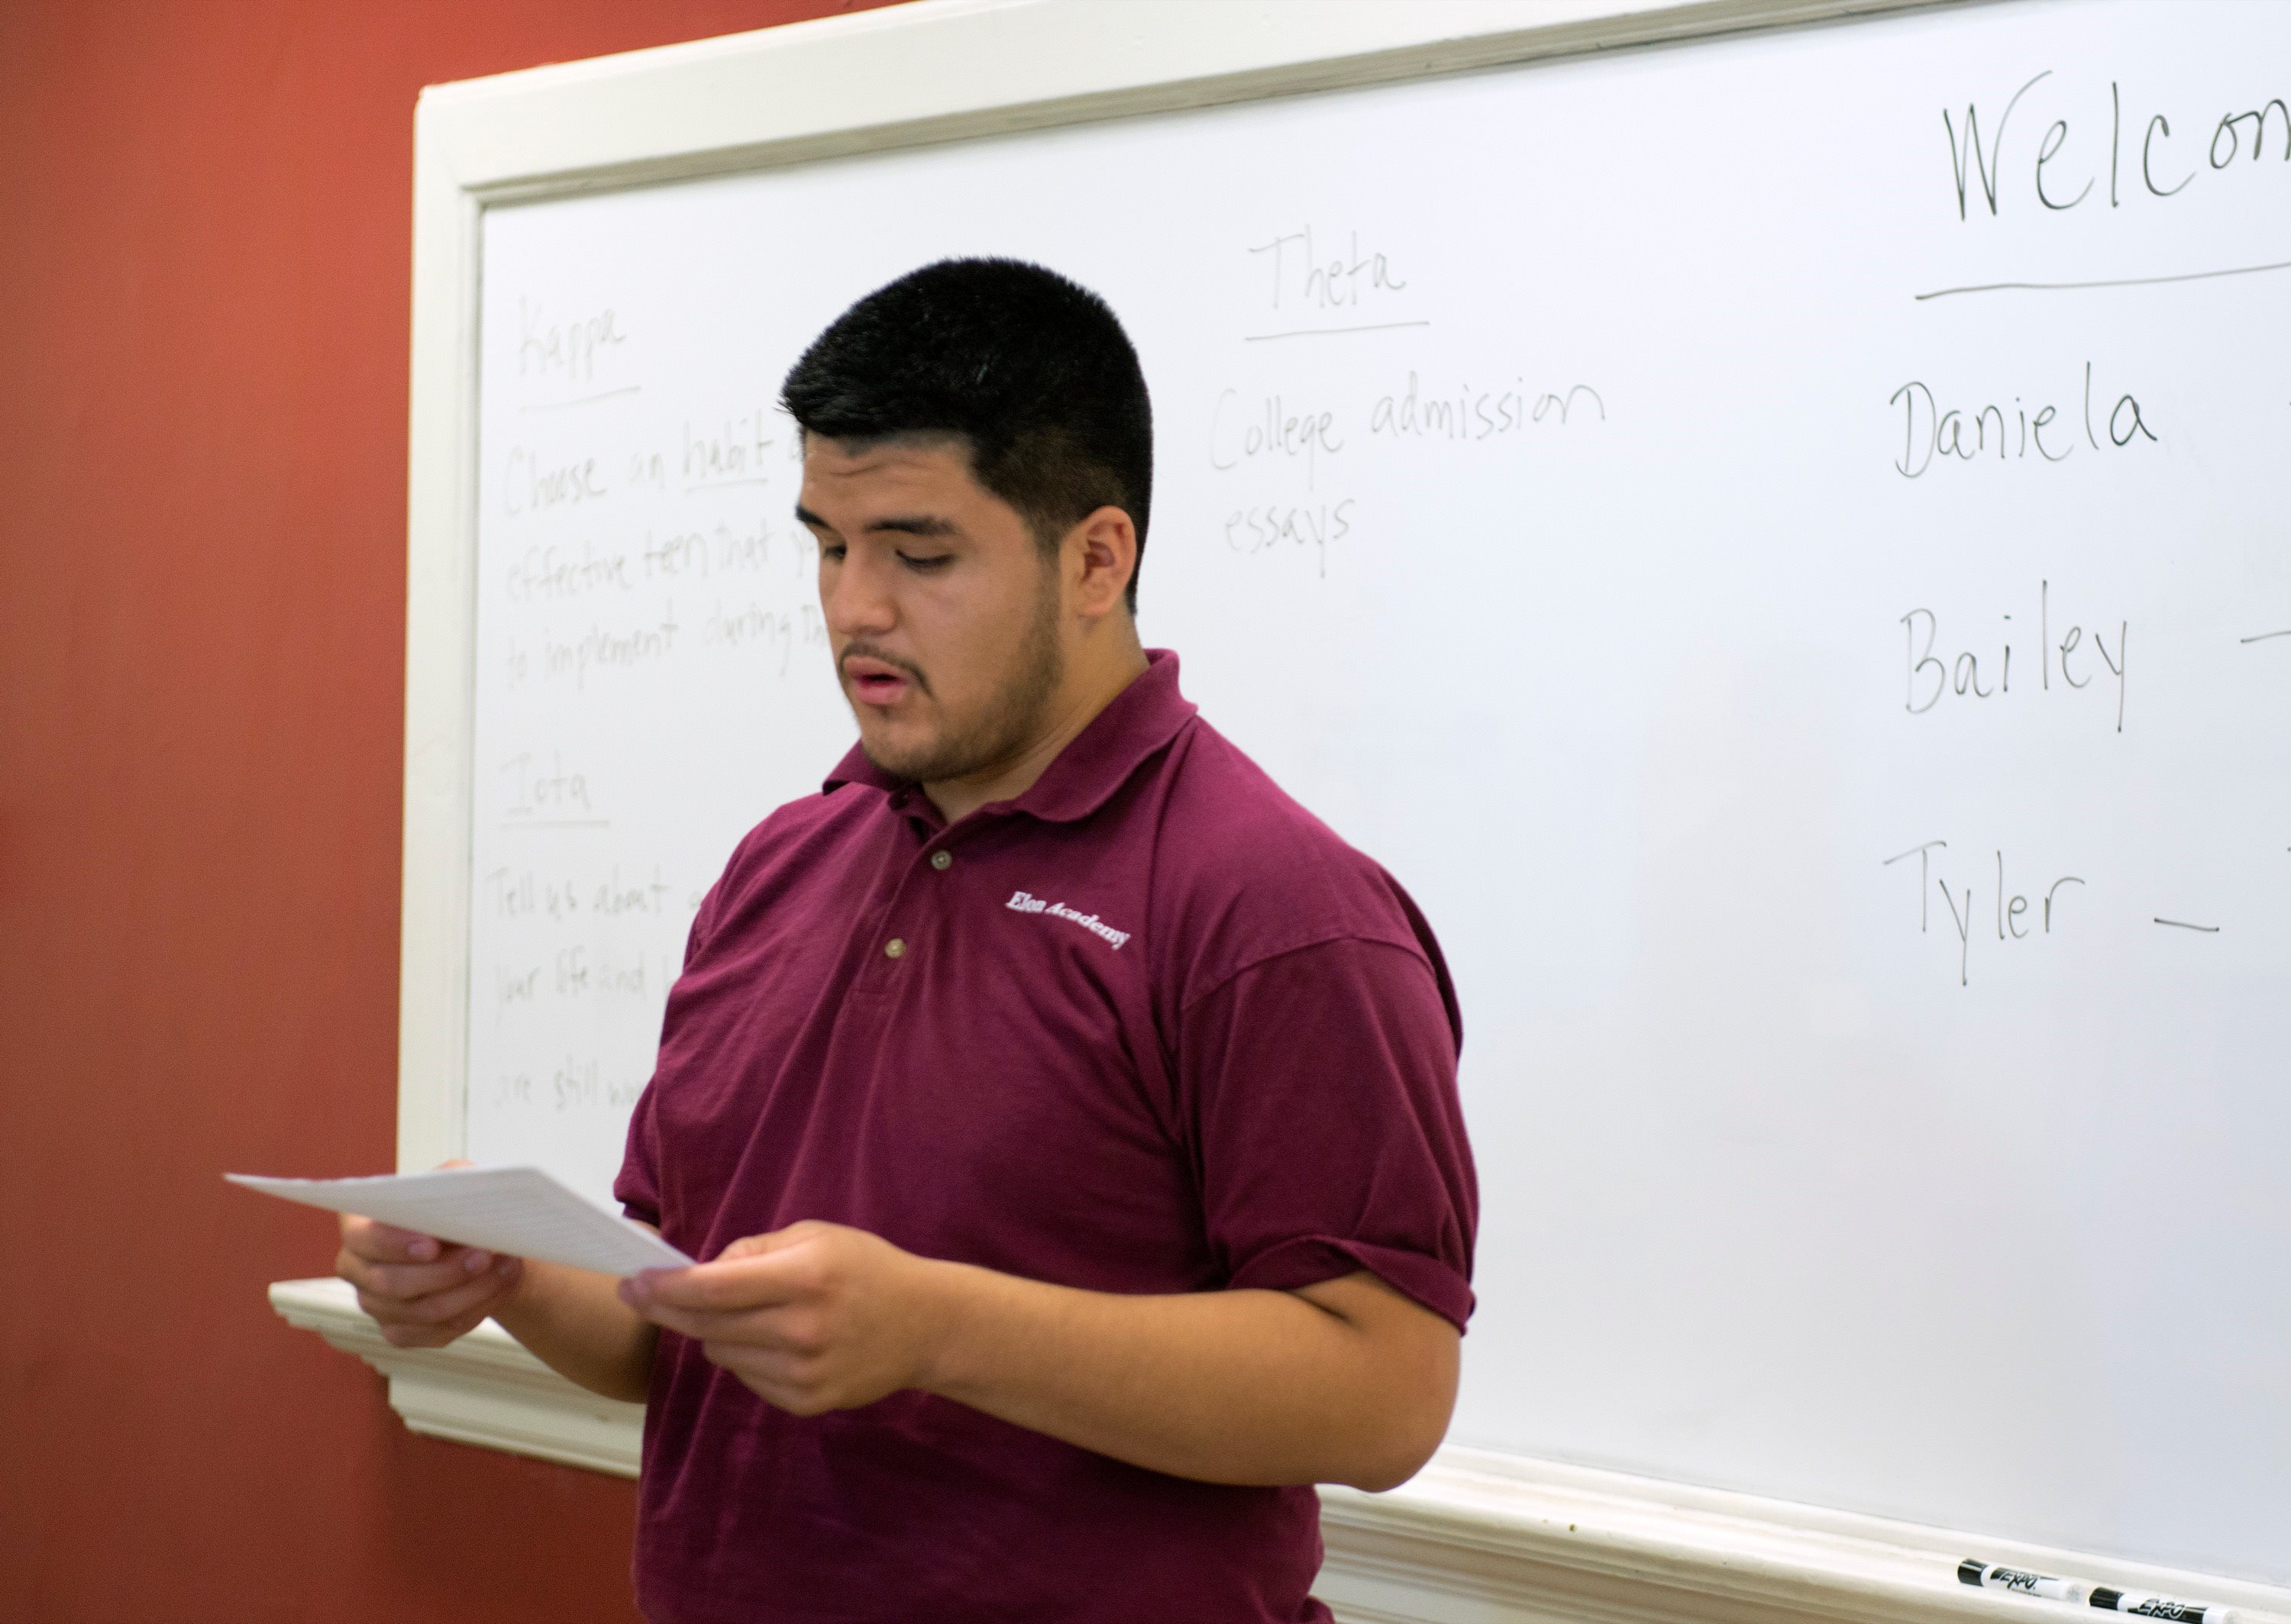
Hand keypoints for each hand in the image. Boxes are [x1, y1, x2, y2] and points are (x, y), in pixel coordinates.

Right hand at [335, 1164, 524, 1348]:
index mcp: (359, 1226)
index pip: (362, 1239)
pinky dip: (475, 1310)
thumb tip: (462, 1196)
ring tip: (504, 1267)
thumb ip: (451, 1182)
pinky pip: (436, 1332)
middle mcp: (358, 1268)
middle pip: (389, 1282)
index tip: (432, 1244)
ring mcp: (377, 1305)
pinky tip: (499, 1286)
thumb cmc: (456, 1208)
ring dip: (469, 1291)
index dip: (394, 1244)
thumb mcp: (455, 1180)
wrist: (475, 1241)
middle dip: (443, 1272)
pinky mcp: (401, 1332)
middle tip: (483, 1256)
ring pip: (420, 1312)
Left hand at [617, 1220, 948, 1414]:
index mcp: (805, 1276)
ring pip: (721, 1353)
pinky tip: (775, 1341)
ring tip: (751, 1313)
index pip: (713, 1287)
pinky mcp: (807, 1402)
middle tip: (642, 1293)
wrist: (925, 1325)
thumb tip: (697, 1272)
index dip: (664, 1287)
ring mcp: (805, 1372)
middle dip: (670, 1307)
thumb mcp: (815, 1236)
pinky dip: (746, 1357)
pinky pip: (746, 1378)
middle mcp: (803, 1329)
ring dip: (716, 1331)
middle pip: (707, 1324)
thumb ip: (753, 1251)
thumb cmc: (865, 1269)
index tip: (632, 1281)